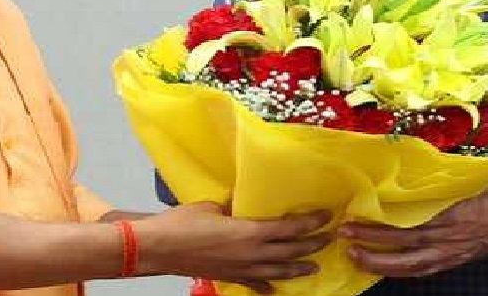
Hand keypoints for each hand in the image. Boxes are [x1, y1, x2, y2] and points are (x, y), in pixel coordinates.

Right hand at [135, 202, 332, 293]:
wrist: (159, 249)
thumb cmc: (183, 223)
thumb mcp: (213, 205)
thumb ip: (233, 205)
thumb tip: (243, 201)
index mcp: (250, 232)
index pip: (290, 227)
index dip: (310, 222)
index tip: (326, 215)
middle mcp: (252, 253)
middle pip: (291, 251)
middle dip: (312, 245)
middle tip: (328, 239)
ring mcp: (242, 269)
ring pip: (278, 272)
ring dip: (298, 269)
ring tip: (314, 267)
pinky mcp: (230, 277)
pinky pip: (254, 284)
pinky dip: (267, 286)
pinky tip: (275, 289)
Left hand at [338, 186, 487, 277]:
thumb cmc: (482, 196)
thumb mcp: (459, 183)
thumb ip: (431, 182)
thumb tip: (401, 165)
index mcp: (447, 212)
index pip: (408, 217)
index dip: (381, 218)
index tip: (357, 211)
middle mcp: (444, 236)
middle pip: (402, 241)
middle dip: (371, 240)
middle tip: (345, 233)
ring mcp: (444, 253)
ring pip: (407, 264)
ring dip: (378, 262)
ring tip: (353, 256)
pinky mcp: (445, 264)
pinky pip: (417, 272)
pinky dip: (395, 272)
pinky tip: (376, 269)